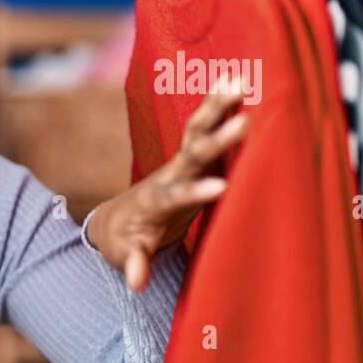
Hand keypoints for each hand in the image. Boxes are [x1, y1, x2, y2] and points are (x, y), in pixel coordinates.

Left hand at [87, 83, 250, 291]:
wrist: (117, 220)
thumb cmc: (124, 240)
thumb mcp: (125, 255)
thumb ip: (133, 263)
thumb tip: (135, 282)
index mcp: (154, 202)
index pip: (175, 195)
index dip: (195, 192)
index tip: (220, 189)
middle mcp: (168, 176)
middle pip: (191, 154)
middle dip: (217, 139)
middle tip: (245, 120)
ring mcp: (181, 164)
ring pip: (198, 132)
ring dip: (217, 108)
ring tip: (239, 80)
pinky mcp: (194, 160)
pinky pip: (207, 129)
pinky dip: (221, 107)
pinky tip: (240, 80)